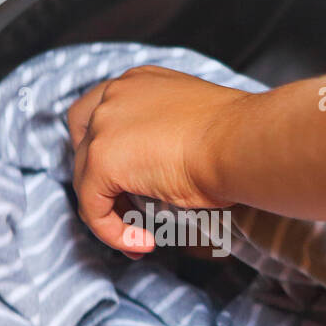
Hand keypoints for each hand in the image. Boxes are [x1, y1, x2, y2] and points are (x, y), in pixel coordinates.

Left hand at [67, 65, 246, 255]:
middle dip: (101, 184)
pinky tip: (142, 242)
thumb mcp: (192, 131)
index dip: (101, 150)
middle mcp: (115, 95)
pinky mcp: (102, 160)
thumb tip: (155, 176)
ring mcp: (105, 125)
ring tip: (140, 237)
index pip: (98, 115)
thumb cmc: (235, 140)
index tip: (124, 182)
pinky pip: (92, 207)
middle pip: (83, 146)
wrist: (242, 144)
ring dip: (109, 213)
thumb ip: (162, 142)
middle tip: (127, 212)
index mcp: (139, 82)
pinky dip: (112, 231)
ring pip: (85, 180)